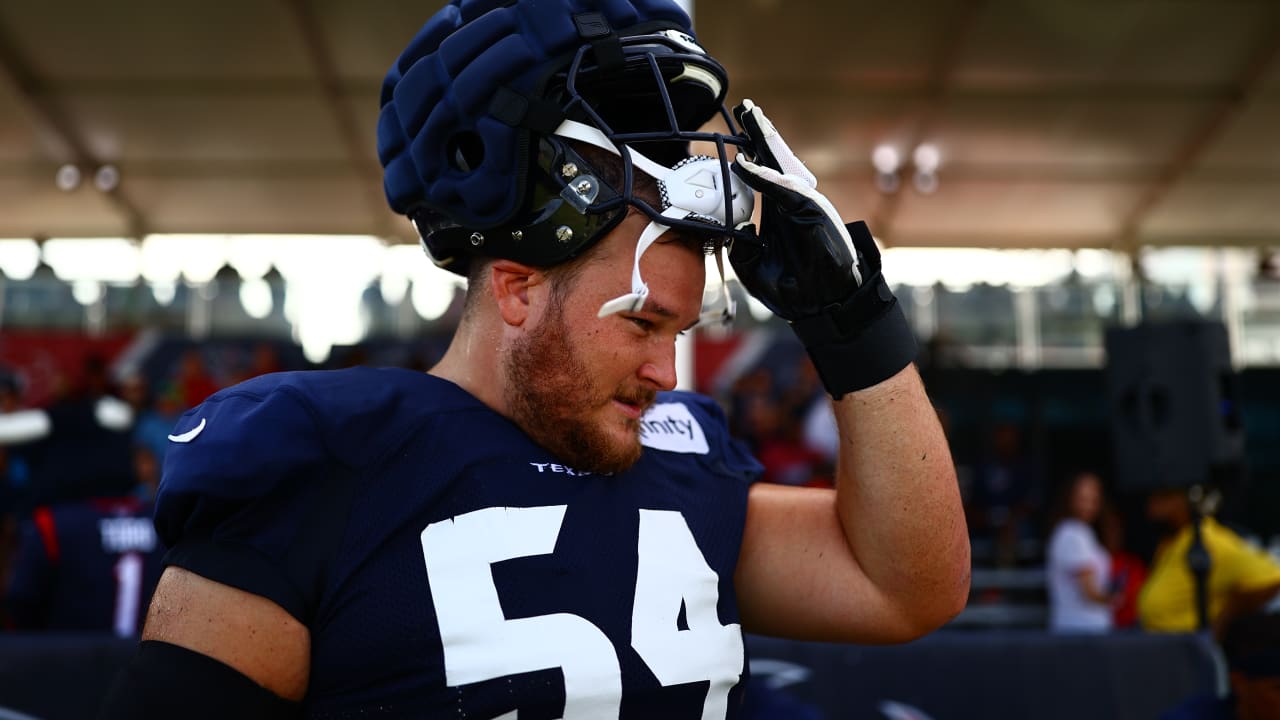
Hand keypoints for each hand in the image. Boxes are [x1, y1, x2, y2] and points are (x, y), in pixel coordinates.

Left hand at [729, 100, 915, 397]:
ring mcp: (806, 205)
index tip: (737, 134)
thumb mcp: (754, 267)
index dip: (750, 155)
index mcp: (780, 212)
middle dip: (760, 134)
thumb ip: (741, 245)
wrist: (824, 306)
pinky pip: (786, 191)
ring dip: (766, 142)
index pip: (763, 177)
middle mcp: (794, 203)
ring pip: (783, 168)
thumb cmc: (793, 289)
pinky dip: (766, 178)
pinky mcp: (814, 212)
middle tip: (746, 108)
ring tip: (751, 117)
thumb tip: (734, 225)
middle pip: (775, 162)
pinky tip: (747, 165)